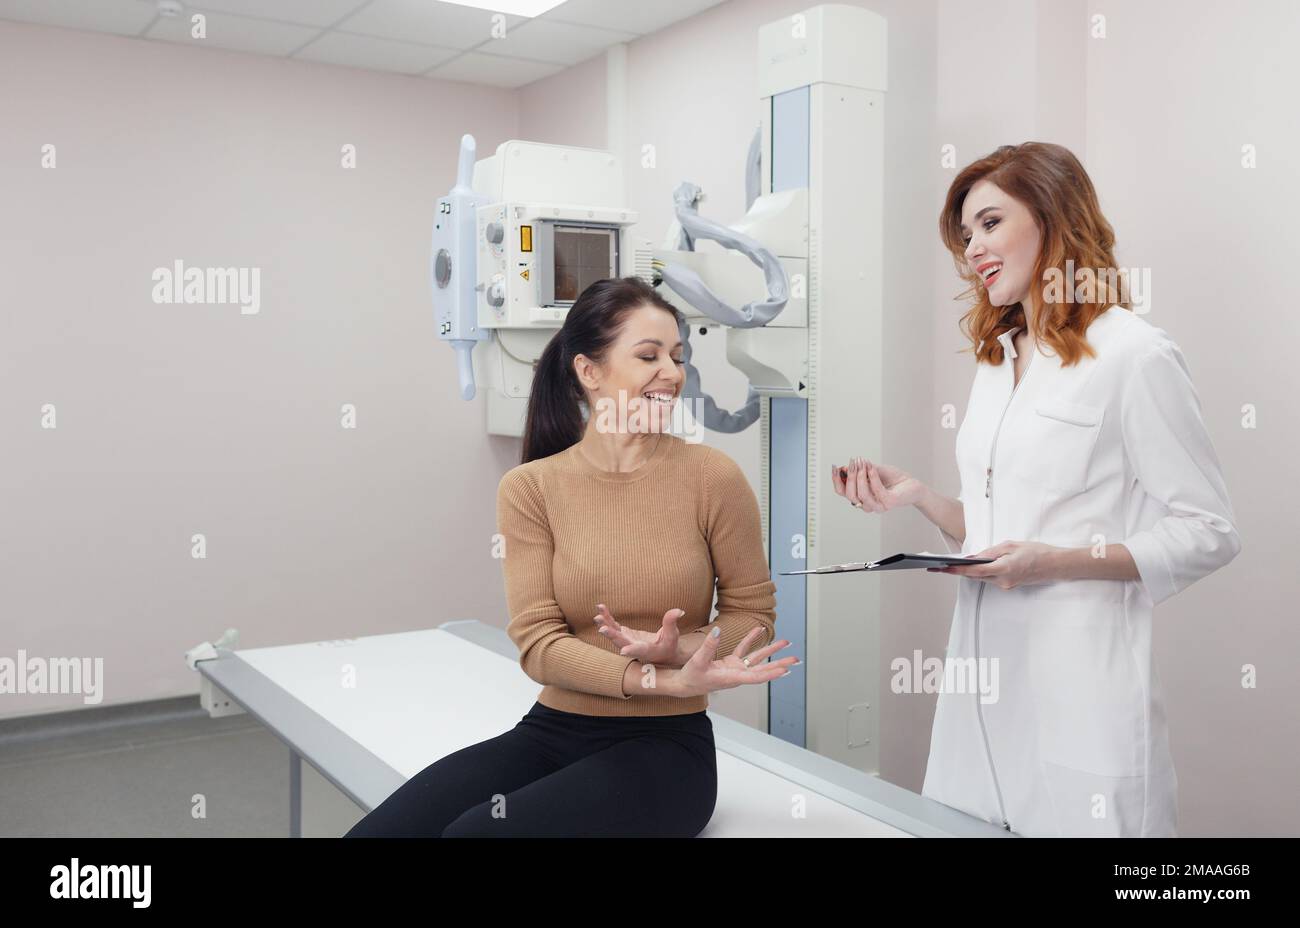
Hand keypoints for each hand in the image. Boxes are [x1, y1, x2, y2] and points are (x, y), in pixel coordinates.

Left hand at [594, 604, 681, 664]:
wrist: (662, 653)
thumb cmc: (669, 645)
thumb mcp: (673, 635)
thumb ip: (672, 622)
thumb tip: (679, 611)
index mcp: (647, 651)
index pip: (639, 650)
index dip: (632, 650)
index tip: (623, 651)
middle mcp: (634, 647)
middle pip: (621, 642)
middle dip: (612, 636)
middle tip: (602, 629)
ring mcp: (627, 641)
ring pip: (613, 634)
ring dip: (605, 625)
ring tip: (597, 615)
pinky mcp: (624, 634)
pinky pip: (613, 626)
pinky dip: (606, 618)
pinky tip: (600, 608)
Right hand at [667, 627, 798, 697]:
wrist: (684, 684)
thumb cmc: (691, 677)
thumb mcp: (698, 660)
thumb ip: (709, 645)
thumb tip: (718, 630)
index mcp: (732, 678)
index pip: (755, 676)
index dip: (770, 673)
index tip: (785, 670)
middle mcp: (737, 674)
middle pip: (763, 669)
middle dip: (780, 664)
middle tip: (796, 659)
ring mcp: (735, 669)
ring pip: (757, 659)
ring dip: (771, 651)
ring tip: (786, 643)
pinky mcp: (730, 663)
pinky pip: (744, 650)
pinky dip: (751, 640)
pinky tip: (759, 630)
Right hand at [831, 458, 922, 511]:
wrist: (912, 484)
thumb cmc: (893, 479)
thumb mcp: (873, 470)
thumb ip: (860, 470)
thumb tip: (844, 467)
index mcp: (860, 496)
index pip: (842, 492)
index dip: (836, 480)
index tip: (835, 466)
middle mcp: (867, 503)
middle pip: (849, 495)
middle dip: (849, 477)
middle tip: (853, 462)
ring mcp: (877, 505)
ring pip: (860, 495)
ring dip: (859, 477)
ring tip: (863, 463)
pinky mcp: (888, 503)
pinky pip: (876, 490)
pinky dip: (872, 477)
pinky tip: (872, 467)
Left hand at [927, 541, 1058, 588]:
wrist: (1056, 565)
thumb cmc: (1037, 552)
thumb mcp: (1011, 545)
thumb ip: (991, 552)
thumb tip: (974, 557)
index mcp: (1003, 569)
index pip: (974, 571)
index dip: (956, 570)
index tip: (942, 568)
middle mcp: (1003, 581)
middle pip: (975, 576)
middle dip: (958, 571)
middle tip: (939, 566)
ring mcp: (1006, 585)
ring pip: (982, 578)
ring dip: (969, 571)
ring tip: (951, 565)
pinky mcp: (1009, 585)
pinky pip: (990, 578)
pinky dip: (981, 572)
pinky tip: (974, 566)